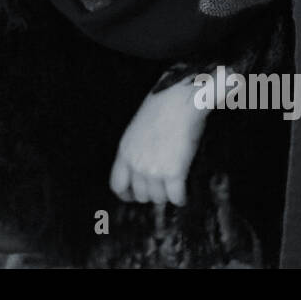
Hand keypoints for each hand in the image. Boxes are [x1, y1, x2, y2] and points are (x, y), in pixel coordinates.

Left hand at [109, 72, 210, 206]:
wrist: (178, 100)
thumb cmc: (161, 109)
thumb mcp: (137, 130)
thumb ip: (136, 150)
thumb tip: (143, 168)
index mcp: (124, 152)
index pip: (117, 185)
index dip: (126, 194)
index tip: (133, 196)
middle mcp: (136, 164)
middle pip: (140, 194)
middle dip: (151, 194)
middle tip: (161, 189)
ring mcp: (154, 170)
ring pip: (158, 198)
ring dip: (166, 196)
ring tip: (173, 189)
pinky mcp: (174, 172)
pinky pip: (176, 197)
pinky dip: (180, 199)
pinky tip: (183, 195)